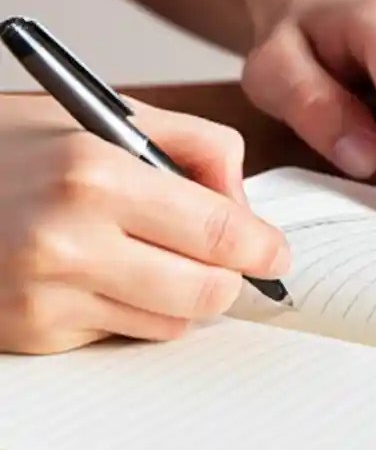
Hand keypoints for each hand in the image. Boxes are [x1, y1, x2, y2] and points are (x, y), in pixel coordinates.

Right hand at [0, 96, 289, 354]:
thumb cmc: (7, 148)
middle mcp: (69, 241)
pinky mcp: (33, 334)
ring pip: (173, 322)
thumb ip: (191, 144)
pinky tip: (96, 274)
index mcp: (94, 175)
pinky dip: (130, 311)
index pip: (220, 231)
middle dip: (228, 276)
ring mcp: (46, 296)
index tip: (276, 252)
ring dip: (180, 296)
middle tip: (224, 259)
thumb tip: (246, 202)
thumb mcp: (97, 114)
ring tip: (146, 255)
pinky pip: (123, 335)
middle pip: (209, 291)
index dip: (263, 247)